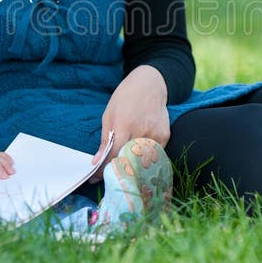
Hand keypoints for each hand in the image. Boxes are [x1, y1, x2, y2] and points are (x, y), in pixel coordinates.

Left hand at [90, 65, 169, 181]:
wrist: (150, 85)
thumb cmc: (125, 98)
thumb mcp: (109, 115)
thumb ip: (104, 140)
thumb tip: (97, 162)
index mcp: (124, 124)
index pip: (114, 155)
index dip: (104, 169)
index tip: (96, 177)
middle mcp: (141, 131)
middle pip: (128, 161)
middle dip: (117, 171)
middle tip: (108, 175)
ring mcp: (155, 134)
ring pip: (142, 161)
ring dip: (130, 167)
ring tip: (122, 168)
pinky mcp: (165, 136)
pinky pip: (153, 155)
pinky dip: (144, 158)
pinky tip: (137, 155)